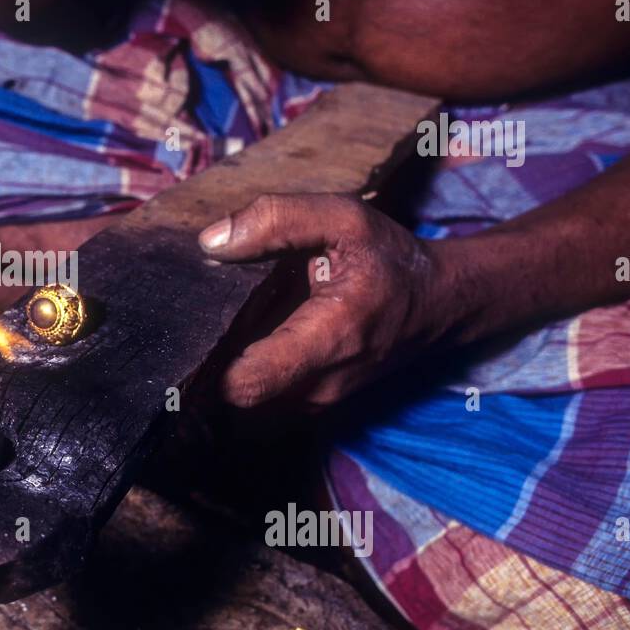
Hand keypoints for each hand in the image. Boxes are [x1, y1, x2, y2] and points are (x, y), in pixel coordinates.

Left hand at [198, 194, 455, 409]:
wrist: (438, 303)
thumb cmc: (389, 259)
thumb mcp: (343, 218)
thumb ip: (277, 220)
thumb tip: (210, 243)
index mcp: (330, 337)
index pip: (246, 383)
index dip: (207, 363)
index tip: (192, 330)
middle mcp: (322, 385)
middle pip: (234, 402)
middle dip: (208, 369)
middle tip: (197, 326)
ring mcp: (317, 404)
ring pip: (244, 411)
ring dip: (224, 377)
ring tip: (219, 333)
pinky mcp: (312, 408)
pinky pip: (261, 408)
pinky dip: (244, 382)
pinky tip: (241, 345)